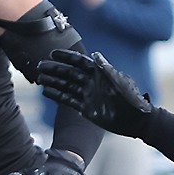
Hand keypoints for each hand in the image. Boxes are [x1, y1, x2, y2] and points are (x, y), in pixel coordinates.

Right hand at [37, 49, 152, 137]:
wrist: (135, 120)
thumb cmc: (129, 99)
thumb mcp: (117, 82)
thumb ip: (105, 69)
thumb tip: (95, 54)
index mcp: (99, 74)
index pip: (79, 62)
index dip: (66, 57)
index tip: (52, 53)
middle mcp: (92, 83)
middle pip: (69, 73)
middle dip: (55, 69)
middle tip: (40, 67)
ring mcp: (88, 95)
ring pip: (66, 86)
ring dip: (53, 82)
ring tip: (39, 79)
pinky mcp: (86, 108)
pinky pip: (68, 100)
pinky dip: (57, 95)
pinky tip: (46, 92)